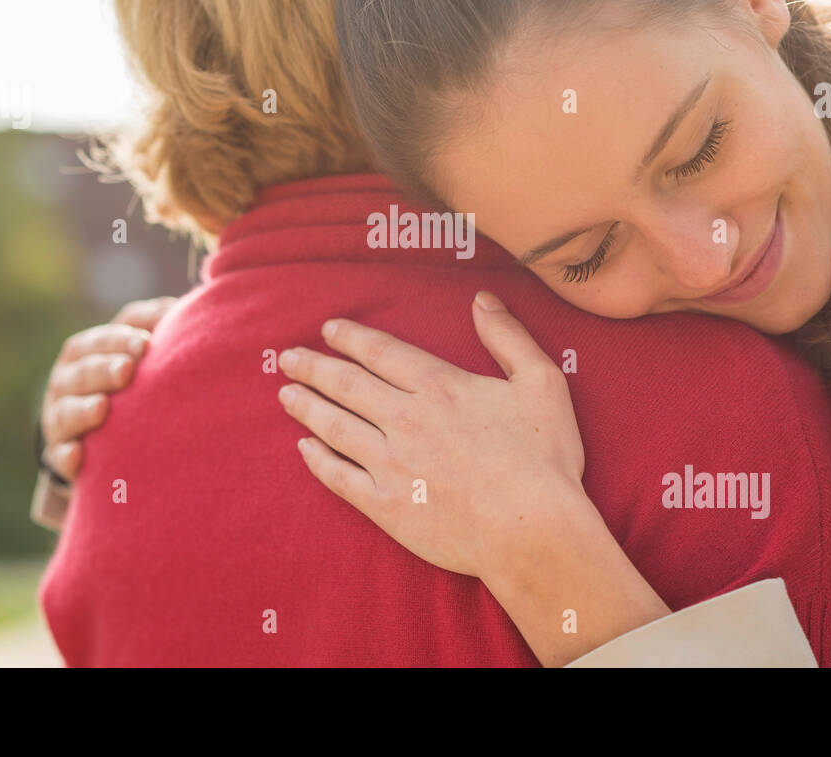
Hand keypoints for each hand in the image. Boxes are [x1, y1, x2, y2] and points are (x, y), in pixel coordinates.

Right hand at [39, 296, 176, 479]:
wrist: (93, 434)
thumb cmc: (126, 380)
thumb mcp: (134, 350)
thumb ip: (154, 326)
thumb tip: (183, 308)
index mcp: (85, 352)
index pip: (99, 341)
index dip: (119, 339)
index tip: (146, 344)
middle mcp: (66, 382)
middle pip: (81, 372)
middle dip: (103, 369)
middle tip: (128, 370)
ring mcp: (60, 419)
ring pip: (66, 413)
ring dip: (83, 410)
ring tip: (103, 407)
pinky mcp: (59, 454)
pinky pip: (58, 456)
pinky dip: (66, 455)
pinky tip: (78, 455)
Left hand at [277, 290, 586, 581]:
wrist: (532, 532)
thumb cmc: (544, 459)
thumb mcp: (542, 383)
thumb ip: (509, 337)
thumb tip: (483, 299)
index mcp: (439, 387)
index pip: (381, 352)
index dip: (351, 338)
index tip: (328, 329)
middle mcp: (405, 420)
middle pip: (347, 385)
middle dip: (313, 367)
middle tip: (287, 358)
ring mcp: (391, 465)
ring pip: (335, 427)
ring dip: (307, 407)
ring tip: (286, 394)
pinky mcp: (386, 506)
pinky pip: (340, 478)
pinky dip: (318, 461)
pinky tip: (304, 449)